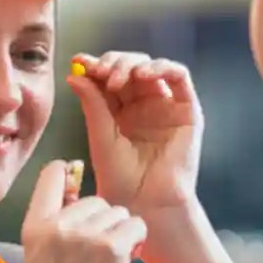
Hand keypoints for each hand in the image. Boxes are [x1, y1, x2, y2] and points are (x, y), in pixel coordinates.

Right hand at [21, 160, 146, 262]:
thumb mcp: (40, 255)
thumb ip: (53, 220)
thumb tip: (72, 178)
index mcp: (34, 226)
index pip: (53, 173)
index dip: (70, 177)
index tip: (77, 194)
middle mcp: (57, 225)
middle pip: (95, 199)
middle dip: (103, 221)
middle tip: (97, 254)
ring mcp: (84, 235)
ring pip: (118, 212)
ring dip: (121, 233)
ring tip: (111, 262)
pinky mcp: (111, 247)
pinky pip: (136, 225)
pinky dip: (138, 241)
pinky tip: (128, 260)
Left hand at [68, 52, 202, 217]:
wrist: (145, 202)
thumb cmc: (119, 175)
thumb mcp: (100, 134)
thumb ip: (92, 103)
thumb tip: (75, 73)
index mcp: (118, 108)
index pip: (107, 76)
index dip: (94, 65)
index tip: (79, 61)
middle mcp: (142, 103)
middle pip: (129, 66)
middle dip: (113, 63)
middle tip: (100, 71)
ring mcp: (165, 104)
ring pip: (152, 67)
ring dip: (133, 63)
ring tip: (116, 77)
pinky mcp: (187, 109)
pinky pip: (179, 77)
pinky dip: (162, 67)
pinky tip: (143, 74)